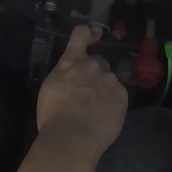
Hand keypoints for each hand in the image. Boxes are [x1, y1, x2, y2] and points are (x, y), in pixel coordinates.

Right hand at [35, 25, 127, 162]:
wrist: (72, 137)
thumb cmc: (52, 116)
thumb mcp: (49, 89)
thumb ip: (63, 76)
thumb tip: (70, 77)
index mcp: (71, 62)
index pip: (81, 35)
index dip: (87, 34)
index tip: (91, 35)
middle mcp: (92, 65)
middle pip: (98, 62)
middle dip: (94, 73)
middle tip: (86, 93)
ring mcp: (109, 79)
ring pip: (109, 80)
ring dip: (104, 89)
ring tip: (95, 110)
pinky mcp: (122, 96)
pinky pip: (118, 95)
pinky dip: (113, 103)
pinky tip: (104, 117)